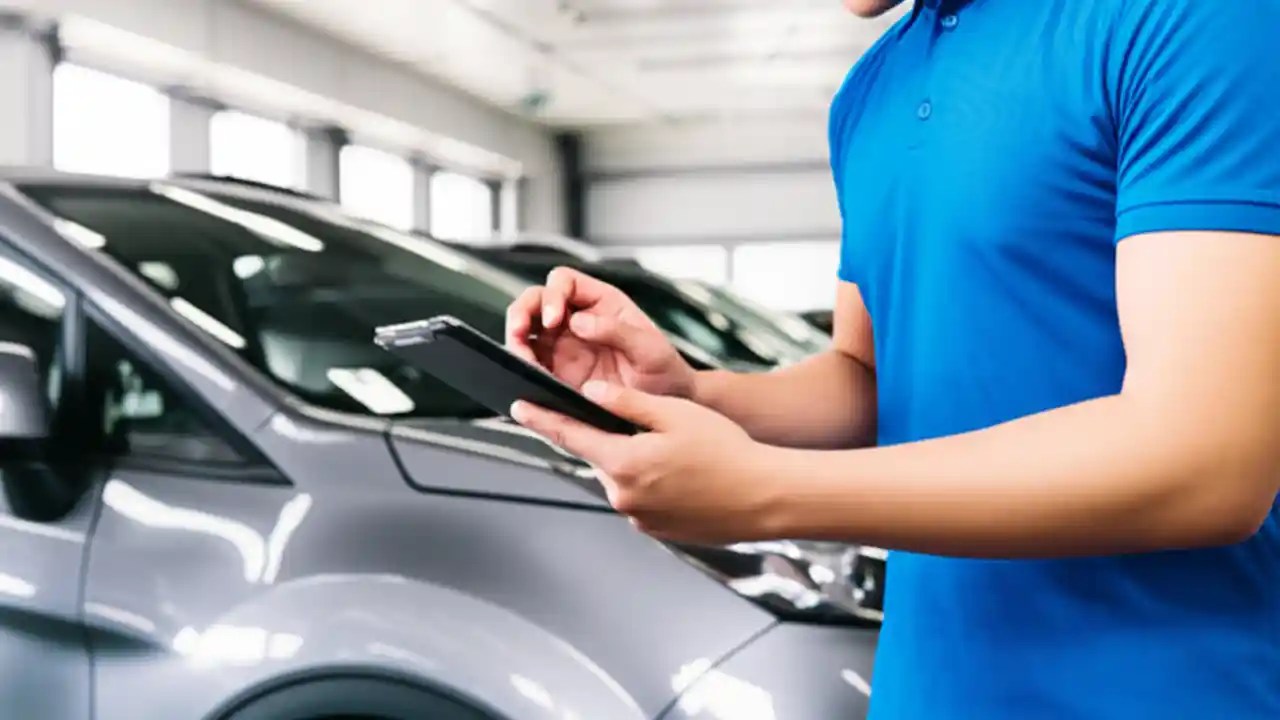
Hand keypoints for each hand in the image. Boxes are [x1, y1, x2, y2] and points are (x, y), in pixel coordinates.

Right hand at [506, 267, 695, 398]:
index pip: (564, 282)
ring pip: (525, 331)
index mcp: (601, 303)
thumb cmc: (664, 370)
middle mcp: (577, 319)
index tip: (555, 319)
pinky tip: (527, 376)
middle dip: (522, 312)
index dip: (553, 295)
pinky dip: (522, 366)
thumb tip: (577, 322)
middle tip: (518, 332)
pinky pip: (530, 363)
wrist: (666, 404)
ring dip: (515, 340)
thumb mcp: (649, 348)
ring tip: (521, 358)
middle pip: (535, 301)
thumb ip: (616, 331)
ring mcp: (563, 346)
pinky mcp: (557, 373)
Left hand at [511, 381, 781, 542]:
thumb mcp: (675, 414)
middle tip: (656, 428)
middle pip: (601, 456)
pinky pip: (642, 499)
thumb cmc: (726, 451)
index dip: (541, 418)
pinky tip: (685, 477)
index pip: (569, 436)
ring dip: (637, 463)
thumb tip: (590, 393)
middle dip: (615, 439)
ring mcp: (638, 517)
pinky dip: (654, 484)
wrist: (764, 496)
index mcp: (624, 462)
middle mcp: (623, 495)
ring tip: (681, 455)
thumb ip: (627, 403)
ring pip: (623, 478)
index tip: (518, 406)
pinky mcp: (655, 530)